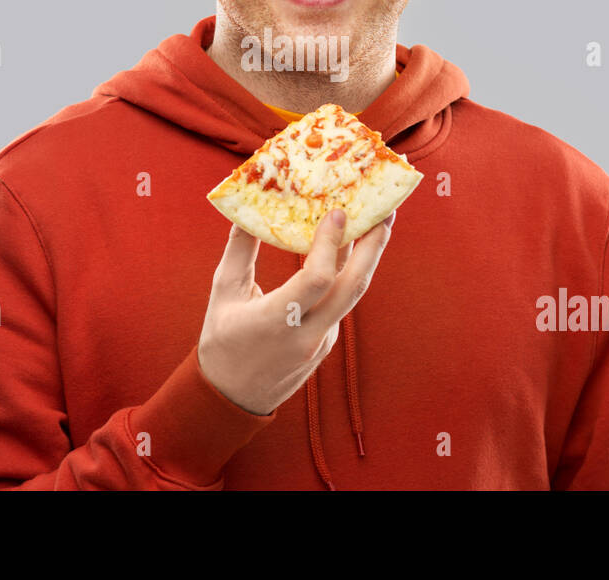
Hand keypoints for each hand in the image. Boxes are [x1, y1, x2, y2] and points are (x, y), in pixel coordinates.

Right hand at [197, 208, 395, 416]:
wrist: (232, 398)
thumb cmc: (222, 342)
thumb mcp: (223, 293)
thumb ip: (240, 250)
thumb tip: (248, 210)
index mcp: (276, 322)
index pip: (316, 280)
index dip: (331, 244)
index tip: (338, 212)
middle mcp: (306, 335)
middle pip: (352, 288)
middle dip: (373, 247)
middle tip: (387, 212)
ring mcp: (321, 343)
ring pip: (350, 295)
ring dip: (366, 258)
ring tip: (377, 223)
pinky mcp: (327, 344)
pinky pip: (340, 304)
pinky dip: (345, 275)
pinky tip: (347, 250)